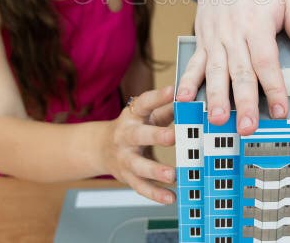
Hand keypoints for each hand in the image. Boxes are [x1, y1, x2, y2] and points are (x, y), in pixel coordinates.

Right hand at [99, 85, 175, 203]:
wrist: (100, 148)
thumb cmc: (132, 127)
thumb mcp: (146, 115)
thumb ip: (166, 108)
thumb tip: (189, 98)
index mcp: (132, 116)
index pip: (144, 103)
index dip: (158, 97)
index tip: (172, 90)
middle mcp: (126, 136)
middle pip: (139, 135)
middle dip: (156, 136)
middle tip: (172, 136)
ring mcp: (125, 158)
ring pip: (138, 165)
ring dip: (155, 171)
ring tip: (173, 175)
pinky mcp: (127, 176)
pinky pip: (141, 186)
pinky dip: (155, 194)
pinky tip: (170, 197)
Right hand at [178, 0, 289, 134]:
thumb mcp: (286, 1)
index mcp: (257, 25)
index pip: (266, 61)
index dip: (274, 88)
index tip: (280, 111)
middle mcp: (234, 35)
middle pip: (240, 72)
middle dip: (243, 102)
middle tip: (247, 126)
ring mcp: (215, 40)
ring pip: (215, 72)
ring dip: (216, 98)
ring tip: (218, 120)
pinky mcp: (202, 43)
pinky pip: (194, 64)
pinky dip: (187, 82)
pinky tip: (184, 99)